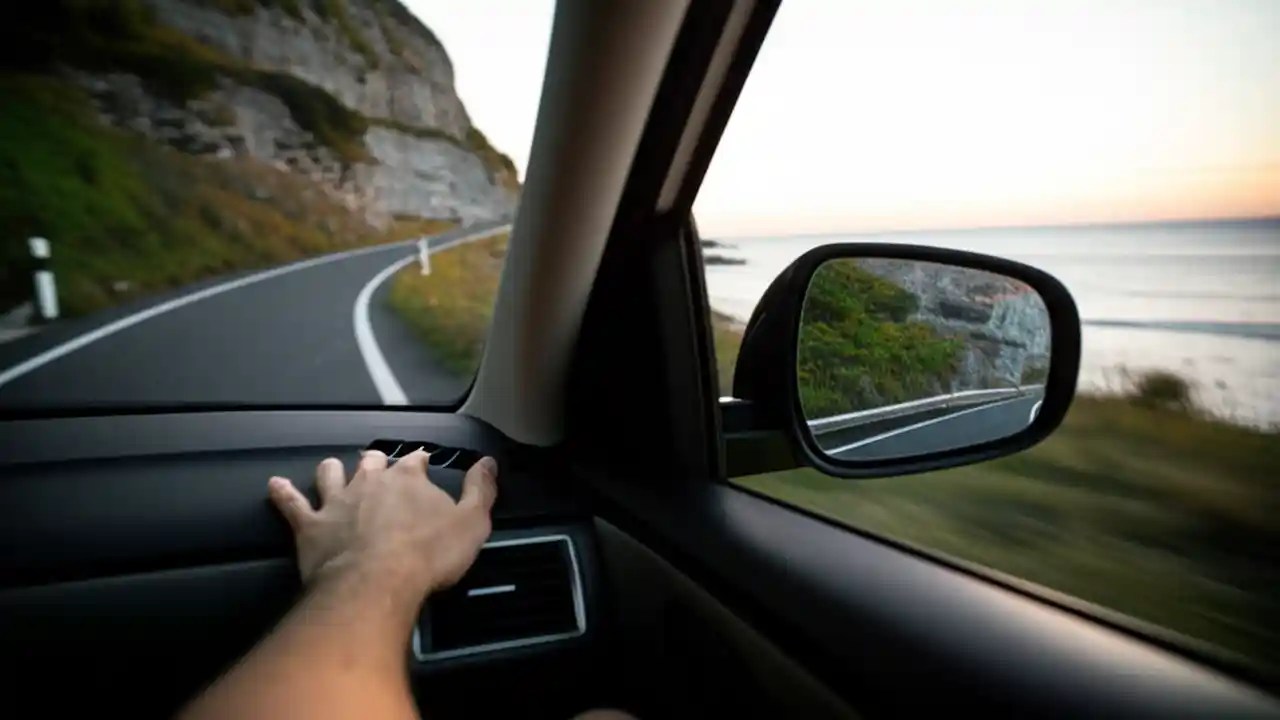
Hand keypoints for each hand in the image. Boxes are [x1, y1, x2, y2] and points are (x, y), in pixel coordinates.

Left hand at [267, 450, 497, 597]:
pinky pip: (291, 504)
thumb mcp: (472, 524)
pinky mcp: (310, 525)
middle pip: (371, 462)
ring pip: (330, 474)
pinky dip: (282, 494)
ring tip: (332, 468)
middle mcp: (370, 482)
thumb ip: (481, 491)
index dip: (420, 461)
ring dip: (332, 470)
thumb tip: (488, 461)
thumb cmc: (429, 556)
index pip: (415, 461)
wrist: (376, 583)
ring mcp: (336, 501)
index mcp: (409, 480)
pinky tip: (273, 485)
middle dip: (375, 461)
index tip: (423, 461)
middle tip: (377, 463)